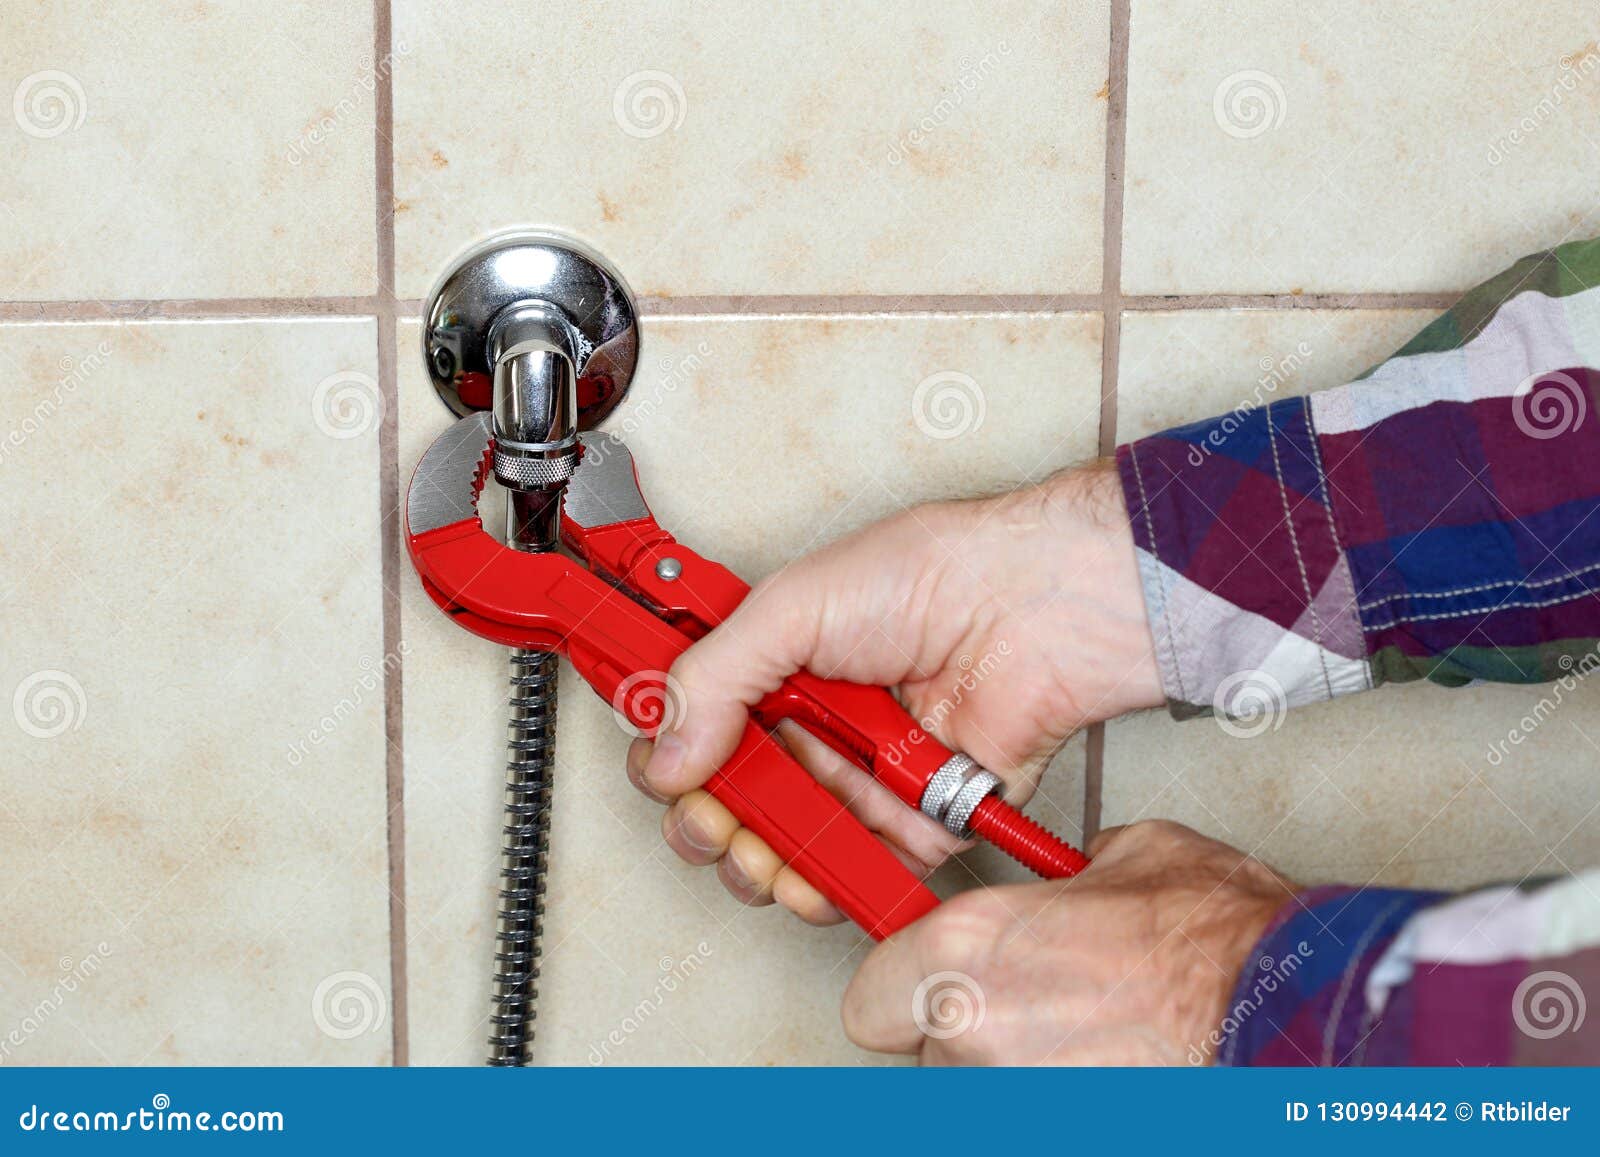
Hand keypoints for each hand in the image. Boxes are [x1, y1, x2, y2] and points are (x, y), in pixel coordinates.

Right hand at [624, 462, 1163, 923]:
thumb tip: (665, 749)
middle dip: (703, 815)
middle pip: (728, 794)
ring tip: (753, 843)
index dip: (666, 743)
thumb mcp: (794, 607)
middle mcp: (812, 722)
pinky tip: (802, 875)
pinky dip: (822, 884)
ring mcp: (857, 775)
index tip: (653, 758)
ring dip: (753, 857)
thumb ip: (715, 677)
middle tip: (707, 810)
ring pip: (781, 842)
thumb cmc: (936, 576)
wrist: (1034, 611)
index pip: (695, 718)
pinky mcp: (909, 822)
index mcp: (777, 663)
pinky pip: (854, 870)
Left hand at [840, 821, 1297, 1064]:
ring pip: (979, 1091)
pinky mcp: (1060, 1131)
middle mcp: (973, 1032)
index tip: (922, 983)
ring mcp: (1015, 1099)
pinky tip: (1107, 1065)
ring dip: (1014, 1068)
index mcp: (966, 950)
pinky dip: (1060, 1090)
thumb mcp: (1125, 858)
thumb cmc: (1219, 939)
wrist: (1288, 1011)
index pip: (867, 1003)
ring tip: (1084, 1037)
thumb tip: (1062, 886)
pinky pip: (1031, 1108)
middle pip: (926, 1054)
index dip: (897, 991)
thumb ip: (1058, 881)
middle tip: (1031, 1003)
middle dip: (969, 1030)